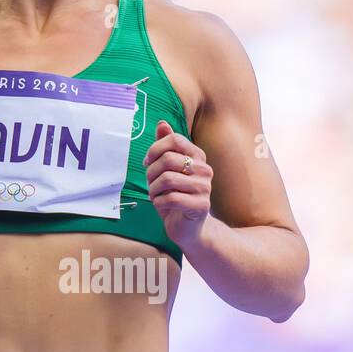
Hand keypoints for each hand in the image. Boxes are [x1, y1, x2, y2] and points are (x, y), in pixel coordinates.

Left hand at [143, 120, 211, 250]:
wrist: (188, 228)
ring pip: (167, 179)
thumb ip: (166, 147)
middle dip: (151, 172)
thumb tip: (162, 123)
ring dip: (153, 189)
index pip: (174, 140)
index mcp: (198, 156)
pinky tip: (160, 205)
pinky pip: (171, 198)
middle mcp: (204, 170)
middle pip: (168, 159)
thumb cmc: (175, 196)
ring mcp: (205, 188)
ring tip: (154, 195)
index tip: (147, 162)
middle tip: (150, 183)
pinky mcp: (201, 206)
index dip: (155, 149)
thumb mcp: (168, 170)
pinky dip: (159, 202)